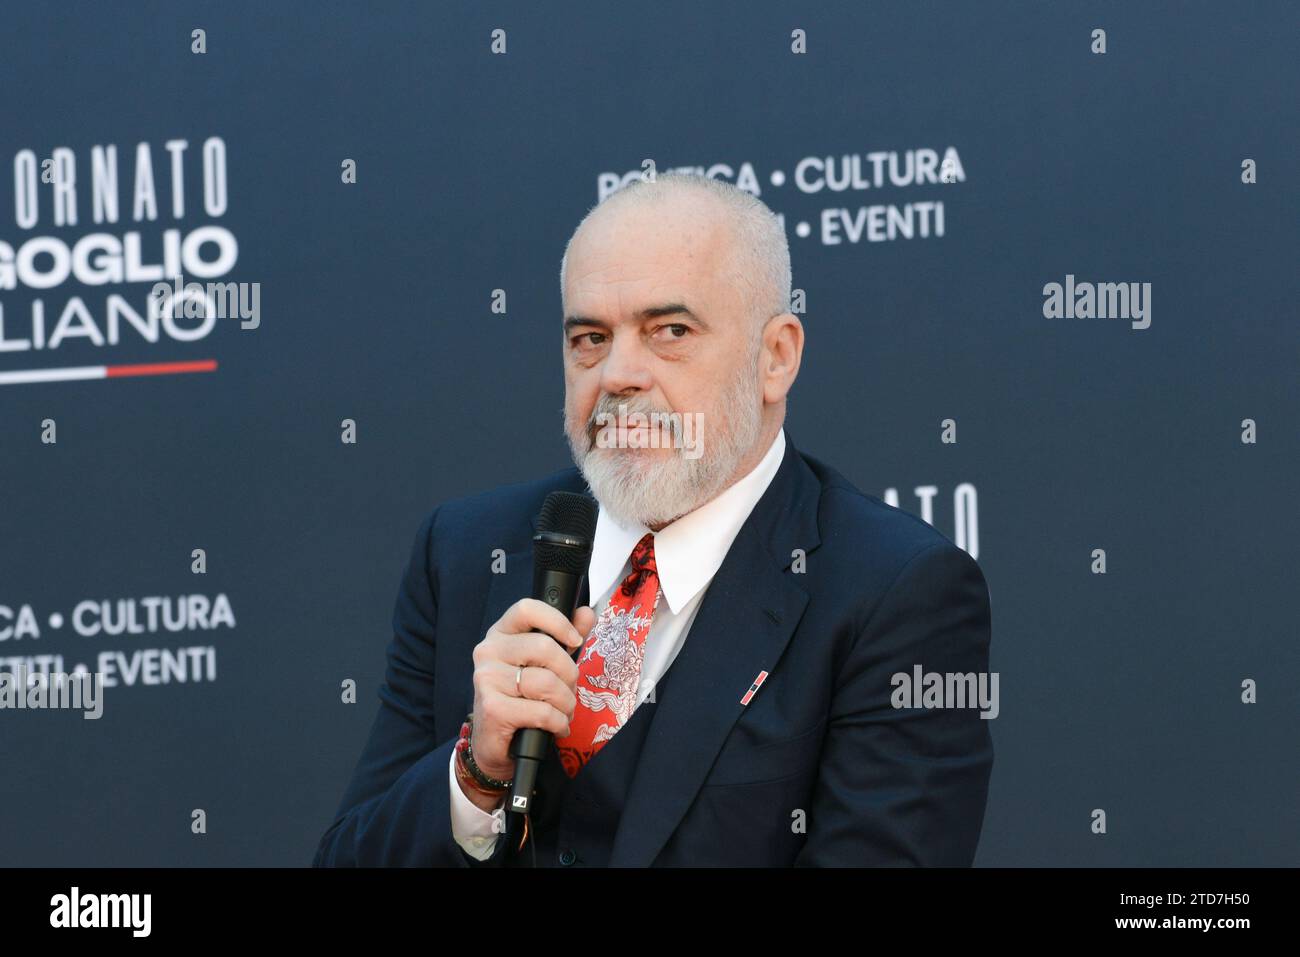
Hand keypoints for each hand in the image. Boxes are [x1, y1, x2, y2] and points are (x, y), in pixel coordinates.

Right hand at [460, 599, 596, 808]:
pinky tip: (555, 727)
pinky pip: (542, 711)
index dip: (557, 621)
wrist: (495, 743)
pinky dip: (558, 722)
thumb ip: (564, 638)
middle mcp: (488, 652)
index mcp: (500, 634)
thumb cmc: (521, 699)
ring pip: (546, 682)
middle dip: (569, 674)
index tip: (574, 641)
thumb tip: (585, 613)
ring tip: (563, 712)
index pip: (527, 609)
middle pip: (545, 648)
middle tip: (570, 691)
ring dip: (566, 703)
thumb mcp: (544, 665)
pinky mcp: (492, 708)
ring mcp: (487, 679)